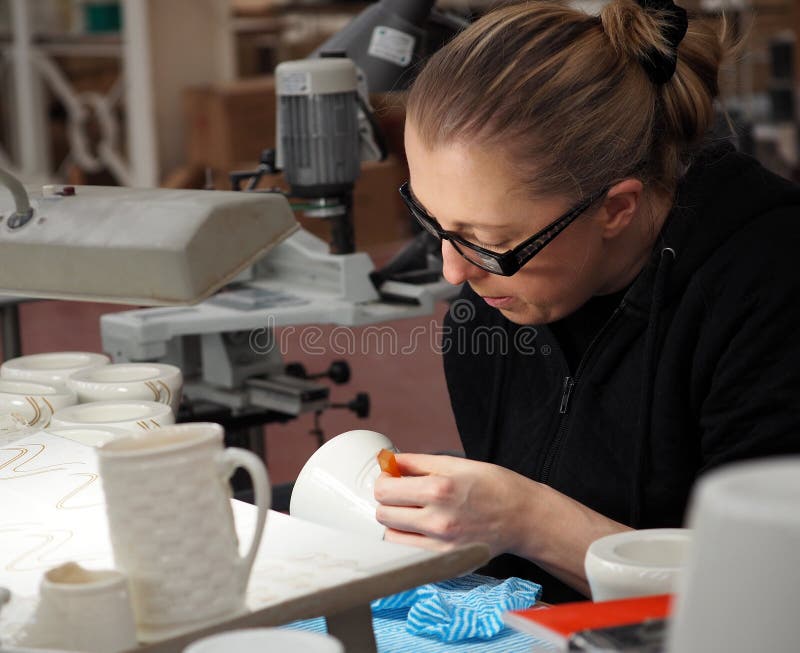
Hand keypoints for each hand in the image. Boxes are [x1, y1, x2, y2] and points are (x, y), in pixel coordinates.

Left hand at [373, 453, 538, 556]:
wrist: (523, 518)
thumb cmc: (493, 486)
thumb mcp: (455, 463)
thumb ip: (416, 463)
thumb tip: (387, 461)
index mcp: (439, 490)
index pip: (384, 490)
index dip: (384, 480)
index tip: (392, 476)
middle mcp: (437, 521)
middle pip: (383, 514)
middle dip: (388, 500)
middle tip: (402, 492)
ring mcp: (440, 546)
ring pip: (390, 535)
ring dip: (395, 521)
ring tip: (413, 510)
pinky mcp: (444, 562)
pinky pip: (407, 552)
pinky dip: (407, 539)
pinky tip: (421, 526)